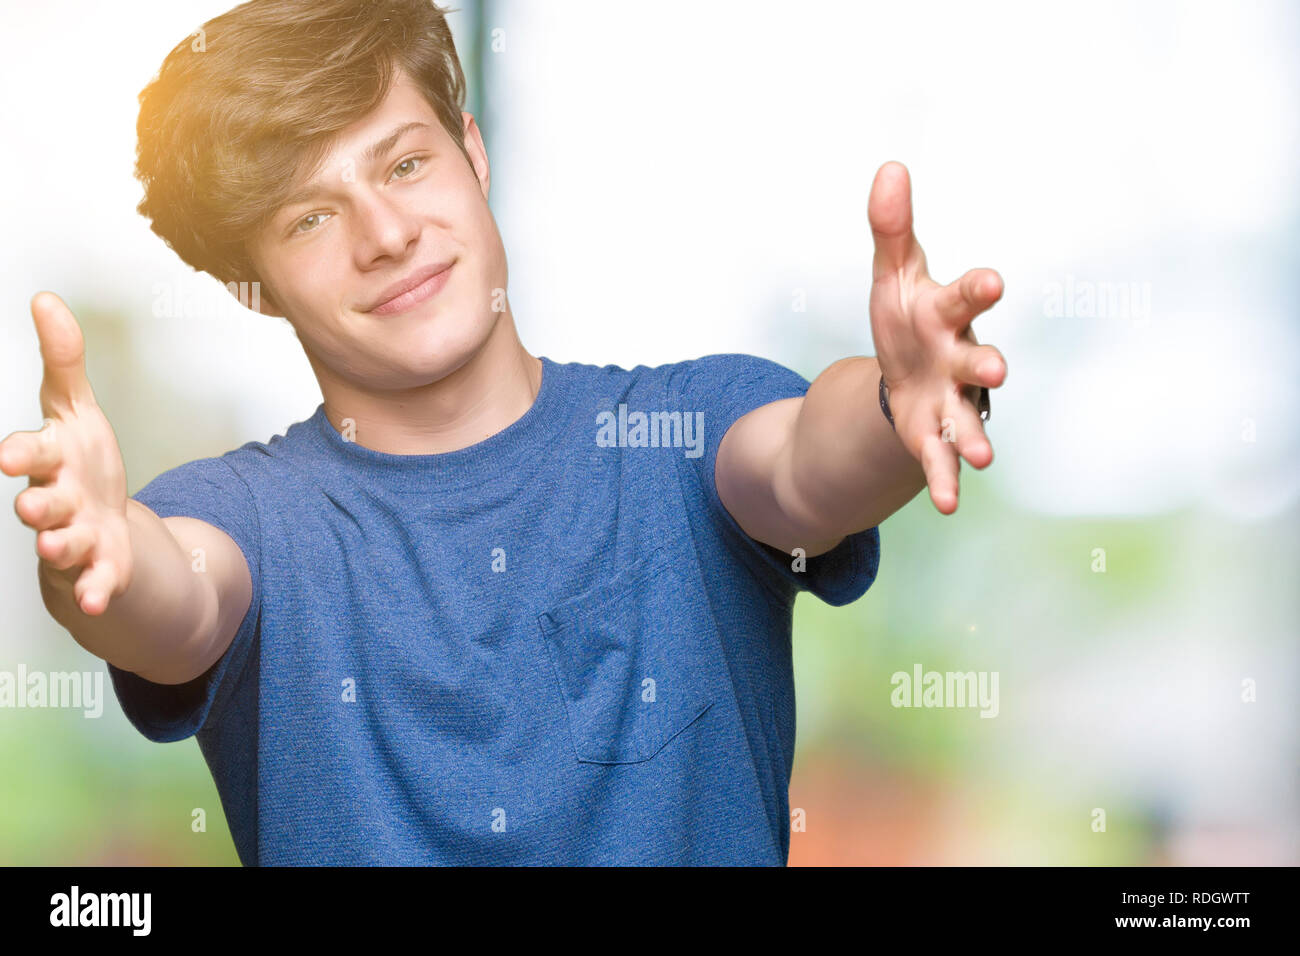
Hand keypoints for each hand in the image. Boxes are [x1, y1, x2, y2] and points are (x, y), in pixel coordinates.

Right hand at [1, 293, 132, 615]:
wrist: (100, 526)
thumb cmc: (80, 462)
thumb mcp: (76, 409)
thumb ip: (62, 360)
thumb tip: (46, 299)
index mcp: (49, 461)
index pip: (28, 455)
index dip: (20, 454)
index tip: (9, 456)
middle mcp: (55, 502)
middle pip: (40, 503)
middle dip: (35, 505)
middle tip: (32, 507)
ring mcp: (75, 538)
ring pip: (62, 543)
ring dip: (59, 545)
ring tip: (54, 546)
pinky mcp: (100, 567)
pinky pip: (96, 581)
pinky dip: (96, 589)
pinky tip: (101, 598)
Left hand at [867, 161, 1006, 514]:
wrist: (905, 370)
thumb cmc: (907, 316)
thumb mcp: (891, 273)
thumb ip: (891, 227)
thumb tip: (889, 167)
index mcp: (947, 313)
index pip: (965, 296)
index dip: (978, 288)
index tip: (993, 279)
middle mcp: (960, 357)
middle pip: (978, 360)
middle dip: (987, 365)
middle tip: (998, 371)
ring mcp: (952, 399)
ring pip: (970, 418)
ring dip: (975, 436)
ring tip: (983, 456)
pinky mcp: (934, 435)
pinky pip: (941, 459)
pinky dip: (946, 481)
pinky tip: (949, 504)